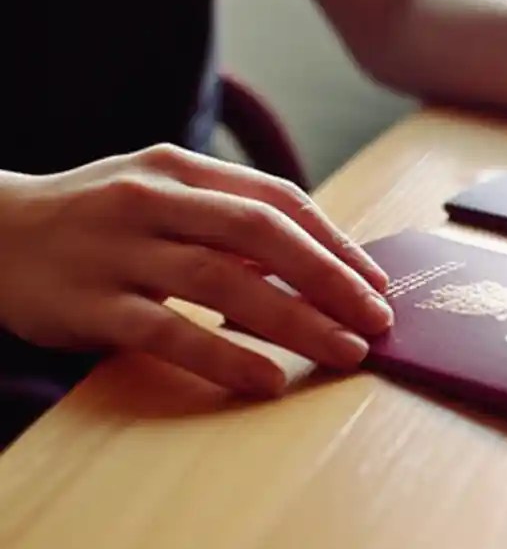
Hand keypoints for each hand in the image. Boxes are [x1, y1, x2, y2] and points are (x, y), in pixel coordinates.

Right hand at [0, 145, 392, 395]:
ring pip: (223, 282)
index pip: (278, 200)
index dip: (335, 243)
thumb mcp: (161, 197)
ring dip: (294, 319)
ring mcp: (118, 250)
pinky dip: (222, 356)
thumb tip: (314, 264)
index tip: (377, 283)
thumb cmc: (97, 218)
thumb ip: (229, 221)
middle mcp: (152, 200)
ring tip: (343, 351)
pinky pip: (167, 332)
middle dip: (330, 279)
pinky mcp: (88, 303)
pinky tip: (267, 379)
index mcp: (181, 169)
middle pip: (262, 235)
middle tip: (377, 320)